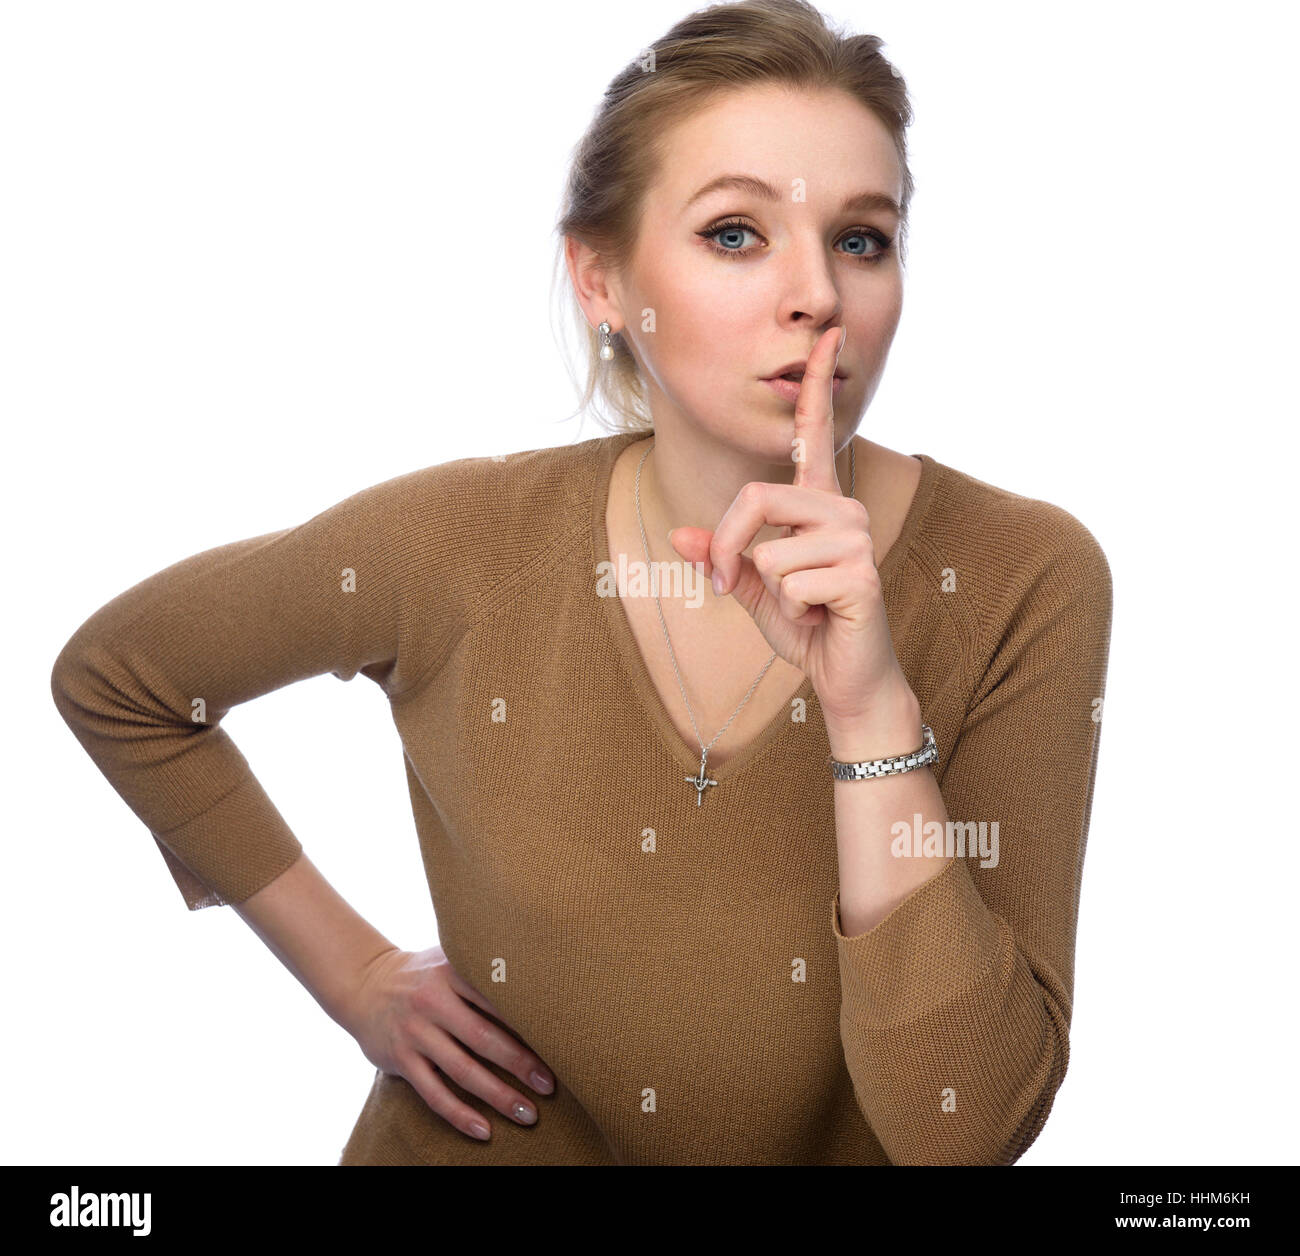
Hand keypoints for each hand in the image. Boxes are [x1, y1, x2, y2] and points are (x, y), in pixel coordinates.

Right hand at [340, 944, 553, 1141]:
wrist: (363, 982)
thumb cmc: (424, 973)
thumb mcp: (450, 957)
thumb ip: (485, 968)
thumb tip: (543, 980)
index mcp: (453, 971)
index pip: (497, 999)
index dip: (528, 1022)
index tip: (559, 1041)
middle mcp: (433, 1001)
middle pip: (484, 1038)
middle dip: (520, 1064)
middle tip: (550, 1085)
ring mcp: (415, 1032)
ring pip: (462, 1071)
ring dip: (498, 1095)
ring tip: (528, 1114)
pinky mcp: (400, 1059)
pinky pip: (433, 1093)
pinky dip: (459, 1114)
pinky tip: (484, 1130)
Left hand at [669, 325, 910, 725]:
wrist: (846, 678)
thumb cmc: (807, 628)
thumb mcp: (752, 589)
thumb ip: (721, 557)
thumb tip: (678, 531)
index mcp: (819, 504)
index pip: (814, 435)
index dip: (814, 388)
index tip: (823, 338)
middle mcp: (842, 510)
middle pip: (754, 498)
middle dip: (728, 551)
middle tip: (733, 587)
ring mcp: (856, 539)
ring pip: (768, 551)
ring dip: (769, 594)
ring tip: (804, 606)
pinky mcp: (861, 574)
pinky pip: (787, 585)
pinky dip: (791, 615)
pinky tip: (821, 619)